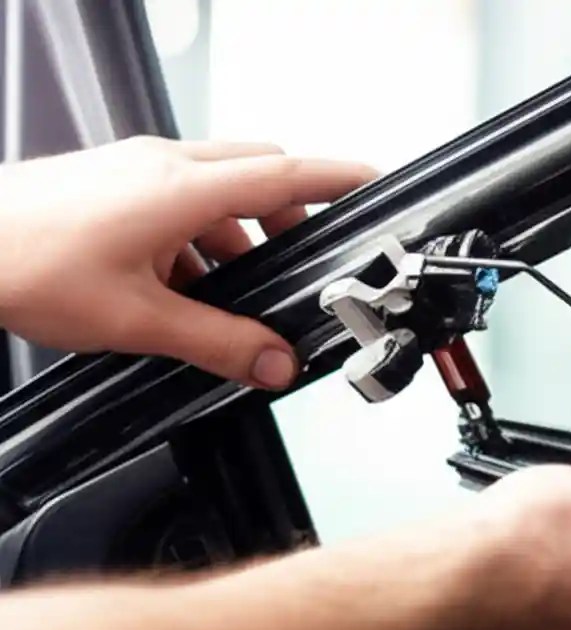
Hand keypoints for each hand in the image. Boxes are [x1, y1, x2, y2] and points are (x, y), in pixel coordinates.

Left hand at [0, 137, 378, 388]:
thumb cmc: (24, 263)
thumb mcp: (137, 319)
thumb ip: (218, 343)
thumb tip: (272, 363)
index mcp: (181, 189)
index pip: (286, 175)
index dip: (339, 180)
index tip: (375, 184)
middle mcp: (163, 166)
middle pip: (258, 175)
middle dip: (289, 217)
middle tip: (301, 261)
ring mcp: (134, 168)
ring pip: (216, 188)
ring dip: (236, 232)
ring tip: (229, 291)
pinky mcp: (111, 180)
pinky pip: (177, 196)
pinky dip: (196, 234)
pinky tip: (179, 285)